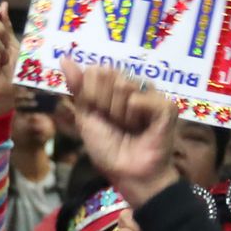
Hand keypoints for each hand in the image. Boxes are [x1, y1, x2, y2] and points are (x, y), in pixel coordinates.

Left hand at [62, 59, 176, 205]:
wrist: (127, 172)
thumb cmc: (107, 147)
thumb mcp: (86, 115)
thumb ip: (78, 86)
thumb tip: (64, 58)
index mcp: (114, 85)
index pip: (94, 71)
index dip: (91, 96)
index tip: (99, 115)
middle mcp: (134, 85)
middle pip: (107, 74)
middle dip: (104, 104)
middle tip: (115, 123)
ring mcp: (151, 93)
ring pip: (123, 85)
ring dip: (119, 114)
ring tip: (130, 127)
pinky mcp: (166, 105)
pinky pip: (139, 99)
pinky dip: (134, 117)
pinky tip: (143, 128)